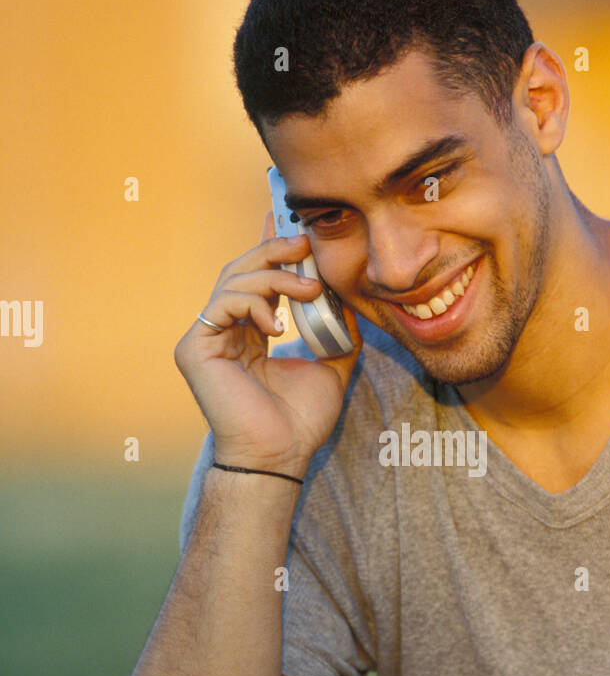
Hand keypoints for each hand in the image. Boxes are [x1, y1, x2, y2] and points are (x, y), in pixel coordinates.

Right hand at [174, 212, 362, 473]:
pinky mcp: (195, 348)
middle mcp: (224, 331)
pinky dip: (254, 303)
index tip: (289, 221)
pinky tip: (279, 324)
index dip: (269, 246)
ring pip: (233, 280)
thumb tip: (349, 299)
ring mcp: (206, 338)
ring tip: (309, 291)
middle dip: (275, 250)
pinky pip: (222, 302)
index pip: (256, 279)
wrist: (280, 455)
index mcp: (249, 333)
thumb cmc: (301, 420)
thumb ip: (337, 332)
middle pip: (241, 270)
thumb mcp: (331, 366)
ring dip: (275, 278)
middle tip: (306, 244)